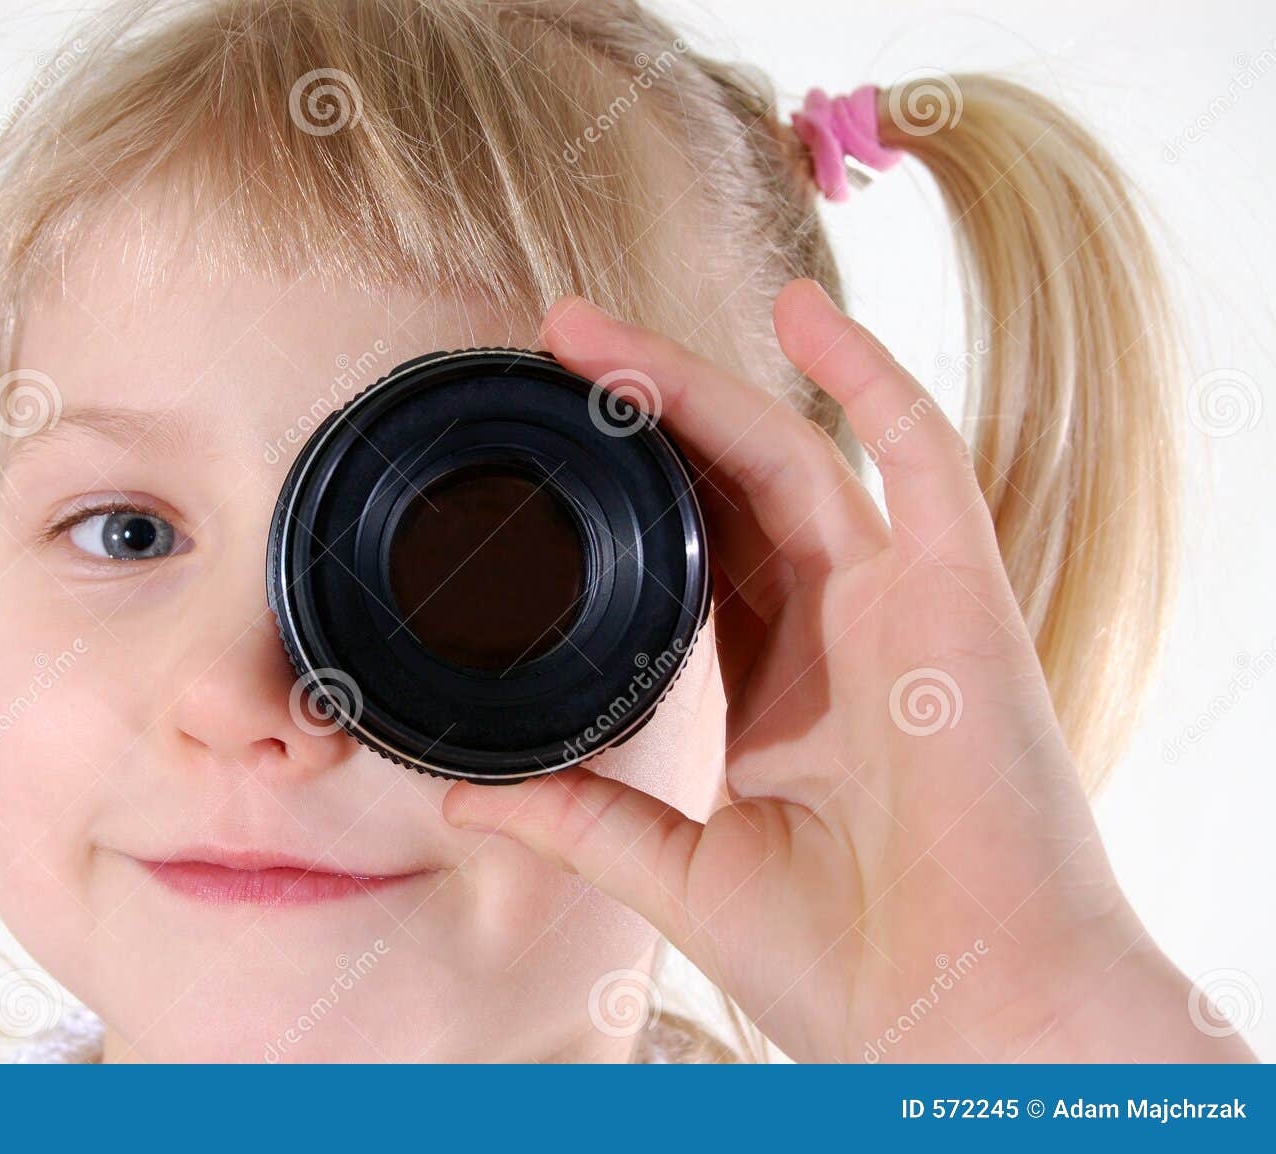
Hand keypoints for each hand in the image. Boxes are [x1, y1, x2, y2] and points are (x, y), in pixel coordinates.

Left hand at [443, 281, 1252, 1062]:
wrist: (964, 1021)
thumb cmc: (848, 965)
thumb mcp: (678, 871)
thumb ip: (580, 817)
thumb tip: (465, 794)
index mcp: (783, 697)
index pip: (694, 561)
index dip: (626, 496)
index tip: (541, 449)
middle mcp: (841, 635)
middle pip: (728, 490)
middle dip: (640, 413)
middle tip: (550, 347)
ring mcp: (901, 605)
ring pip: (790, 455)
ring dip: (696, 383)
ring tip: (591, 330)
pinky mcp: (960, 592)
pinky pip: (920, 455)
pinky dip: (868, 374)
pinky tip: (798, 308)